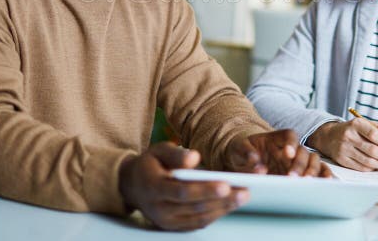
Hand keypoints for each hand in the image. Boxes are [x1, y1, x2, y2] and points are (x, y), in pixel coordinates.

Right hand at [118, 142, 248, 230]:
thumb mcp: (158, 151)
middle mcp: (159, 209)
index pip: (182, 192)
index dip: (205, 190)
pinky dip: (215, 214)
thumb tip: (194, 158)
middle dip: (222, 201)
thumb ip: (176, 153)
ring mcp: (166, 221)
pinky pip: (197, 223)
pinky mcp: (174, 226)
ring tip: (242, 197)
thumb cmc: (150, 165)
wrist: (133, 185)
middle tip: (244, 192)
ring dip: (223, 209)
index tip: (226, 185)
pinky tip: (229, 204)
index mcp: (154, 188)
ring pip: (199, 217)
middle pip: (195, 207)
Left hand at [225, 129, 331, 177]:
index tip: (288, 154)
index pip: (289, 135)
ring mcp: (297, 160)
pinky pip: (318, 172)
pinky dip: (324, 176)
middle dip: (300, 164)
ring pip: (313, 161)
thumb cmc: (241, 150)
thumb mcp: (238, 148)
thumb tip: (259, 168)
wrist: (242, 157)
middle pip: (302, 151)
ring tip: (308, 183)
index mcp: (275, 138)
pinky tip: (326, 184)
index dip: (291, 143)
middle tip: (293, 178)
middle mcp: (290, 148)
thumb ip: (247, 154)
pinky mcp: (302, 172)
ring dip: (312, 171)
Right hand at [306, 119, 377, 170]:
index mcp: (356, 124)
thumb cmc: (353, 130)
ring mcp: (343, 149)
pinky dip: (373, 168)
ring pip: (368, 161)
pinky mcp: (341, 160)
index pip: (374, 135)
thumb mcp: (367, 124)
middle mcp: (348, 136)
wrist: (330, 136)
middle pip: (372, 150)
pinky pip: (361, 168)